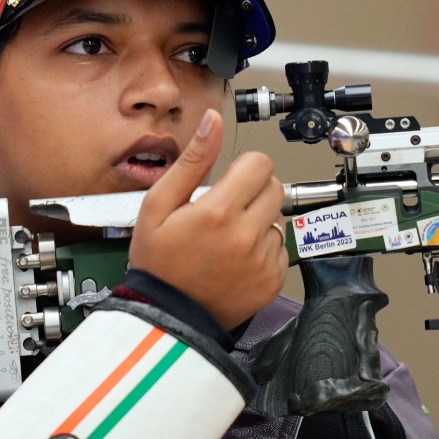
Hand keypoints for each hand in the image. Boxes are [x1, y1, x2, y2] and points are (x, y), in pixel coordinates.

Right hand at [129, 109, 288, 329]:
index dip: (243, 168)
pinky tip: (237, 257)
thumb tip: (213, 122)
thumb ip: (193, 160)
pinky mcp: (273, 280)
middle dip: (253, 190)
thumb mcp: (159, 205)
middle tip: (227, 208)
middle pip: (274, 187)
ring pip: (278, 217)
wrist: (167, 316)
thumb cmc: (158, 262)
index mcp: (218, 212)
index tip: (228, 182)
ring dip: (258, 220)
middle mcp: (246, 236)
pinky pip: (281, 248)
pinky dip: (263, 248)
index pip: (260, 164)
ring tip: (228, 237)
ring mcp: (262, 260)